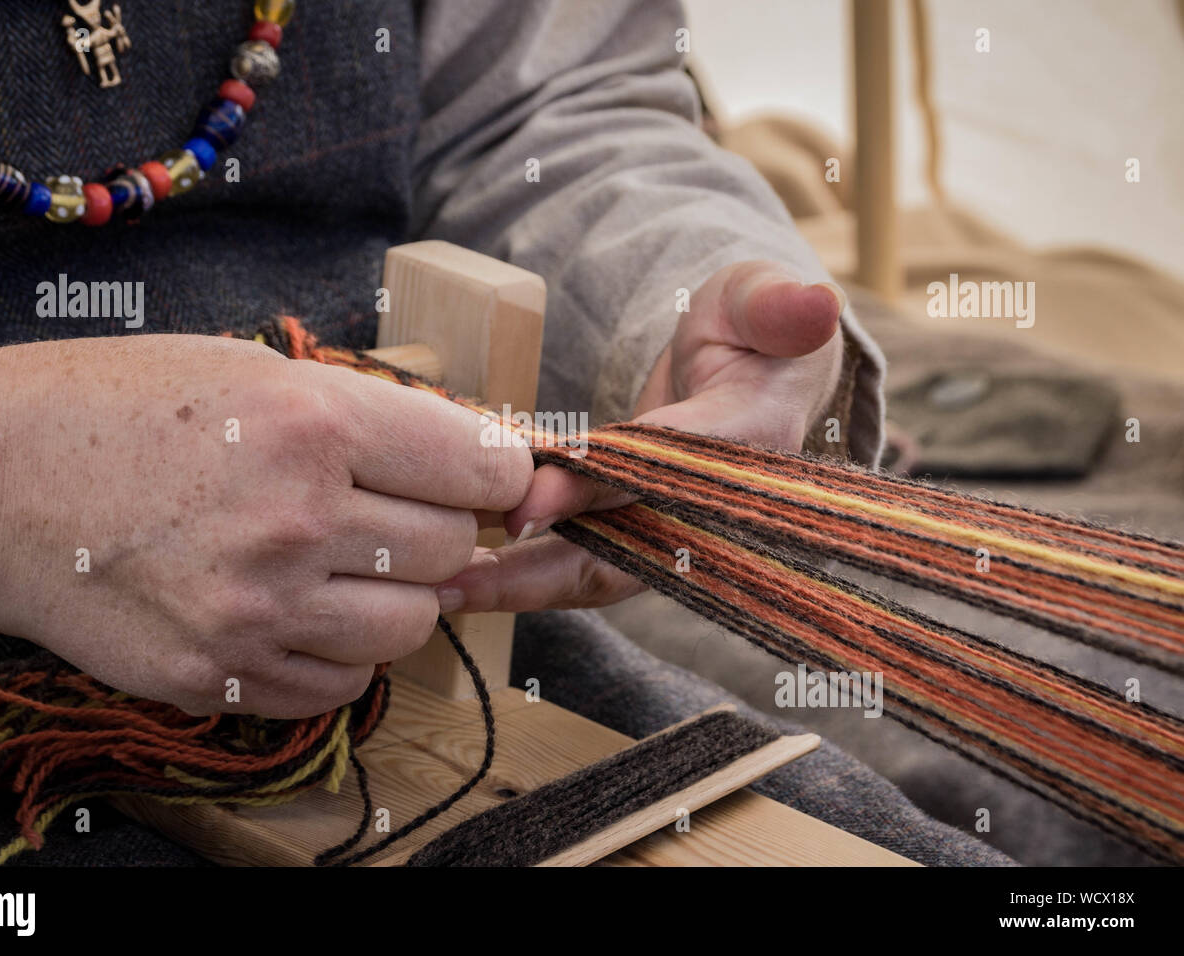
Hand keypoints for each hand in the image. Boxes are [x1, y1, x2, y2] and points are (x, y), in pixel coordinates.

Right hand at [0, 335, 530, 716]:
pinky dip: (341, 652)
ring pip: (411, 625)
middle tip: (389, 512)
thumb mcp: (253, 370)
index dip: (496, 475)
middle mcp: (294, 519)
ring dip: (396, 596)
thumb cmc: (124, 409)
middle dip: (436, 530)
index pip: (485, 469)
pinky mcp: (221, 674)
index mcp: (312, 422)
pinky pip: (344, 684)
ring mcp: (257, 608)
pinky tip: (300, 609)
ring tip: (343, 563)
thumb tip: (471, 467)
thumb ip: (369, 419)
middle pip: (451, 550)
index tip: (481, 479)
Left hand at [433, 262, 844, 613]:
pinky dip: (526, 578)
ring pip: (598, 572)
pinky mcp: (641, 537)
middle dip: (542, 569)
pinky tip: (464, 580)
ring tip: (445, 591)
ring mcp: (674, 530)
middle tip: (459, 576)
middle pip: (626, 548)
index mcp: (746, 442)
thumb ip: (778, 304)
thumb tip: (817, 301)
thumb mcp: (762, 301)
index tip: (529, 500)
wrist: (755, 373)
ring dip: (522, 587)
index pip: (664, 469)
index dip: (599, 486)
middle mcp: (712, 505)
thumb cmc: (751, 328)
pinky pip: (583, 565)